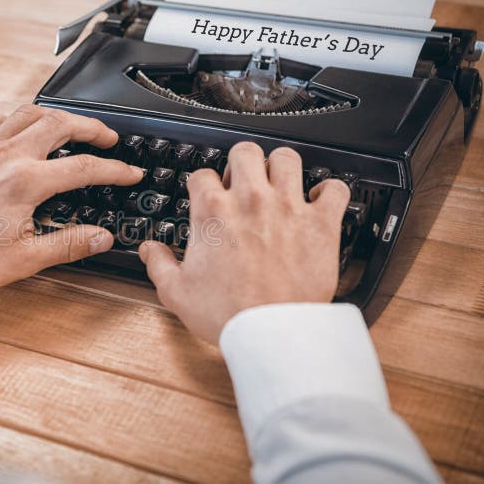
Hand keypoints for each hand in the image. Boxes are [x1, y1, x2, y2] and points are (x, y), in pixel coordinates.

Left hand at [0, 105, 143, 289]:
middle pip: (61, 124)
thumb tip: (101, 237)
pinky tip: (27, 129)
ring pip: (30, 113)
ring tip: (74, 125)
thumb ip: (68, 244)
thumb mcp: (24, 259)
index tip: (130, 172)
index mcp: (25, 183)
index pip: (84, 167)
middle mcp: (7, 156)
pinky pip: (0, 120)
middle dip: (92, 127)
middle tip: (109, 137)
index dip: (114, 169)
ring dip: (58, 115)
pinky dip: (21, 119)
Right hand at [138, 142, 349, 344]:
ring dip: (281, 166)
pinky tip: (319, 199)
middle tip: (242, 180)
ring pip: (287, 158)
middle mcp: (251, 200)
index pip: (202, 174)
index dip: (202, 184)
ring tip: (279, 181)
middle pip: (245, 152)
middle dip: (241, 162)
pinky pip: (333, 188)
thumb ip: (159, 264)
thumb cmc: (227, 313)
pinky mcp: (320, 223)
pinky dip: (328, 190)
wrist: (271, 332)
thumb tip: (149, 249)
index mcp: (213, 211)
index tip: (207, 196)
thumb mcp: (176, 292)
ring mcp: (288, 207)